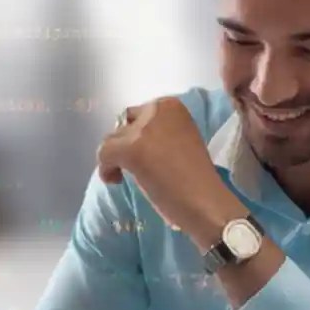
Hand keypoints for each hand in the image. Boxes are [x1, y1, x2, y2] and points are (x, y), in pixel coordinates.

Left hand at [97, 97, 243, 242]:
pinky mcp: (130, 148)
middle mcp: (157, 109)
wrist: (205, 202)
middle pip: (125, 124)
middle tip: (137, 167)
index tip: (147, 155)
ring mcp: (143, 128)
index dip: (139, 135)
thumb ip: (162, 135)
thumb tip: (138, 144)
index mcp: (173, 107)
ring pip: (112, 139)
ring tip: (127, 177)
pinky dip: (105, 169)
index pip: (141, 114)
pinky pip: (104, 153)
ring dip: (116, 157)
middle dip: (126, 143)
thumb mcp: (183, 142)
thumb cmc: (199, 180)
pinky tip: (115, 181)